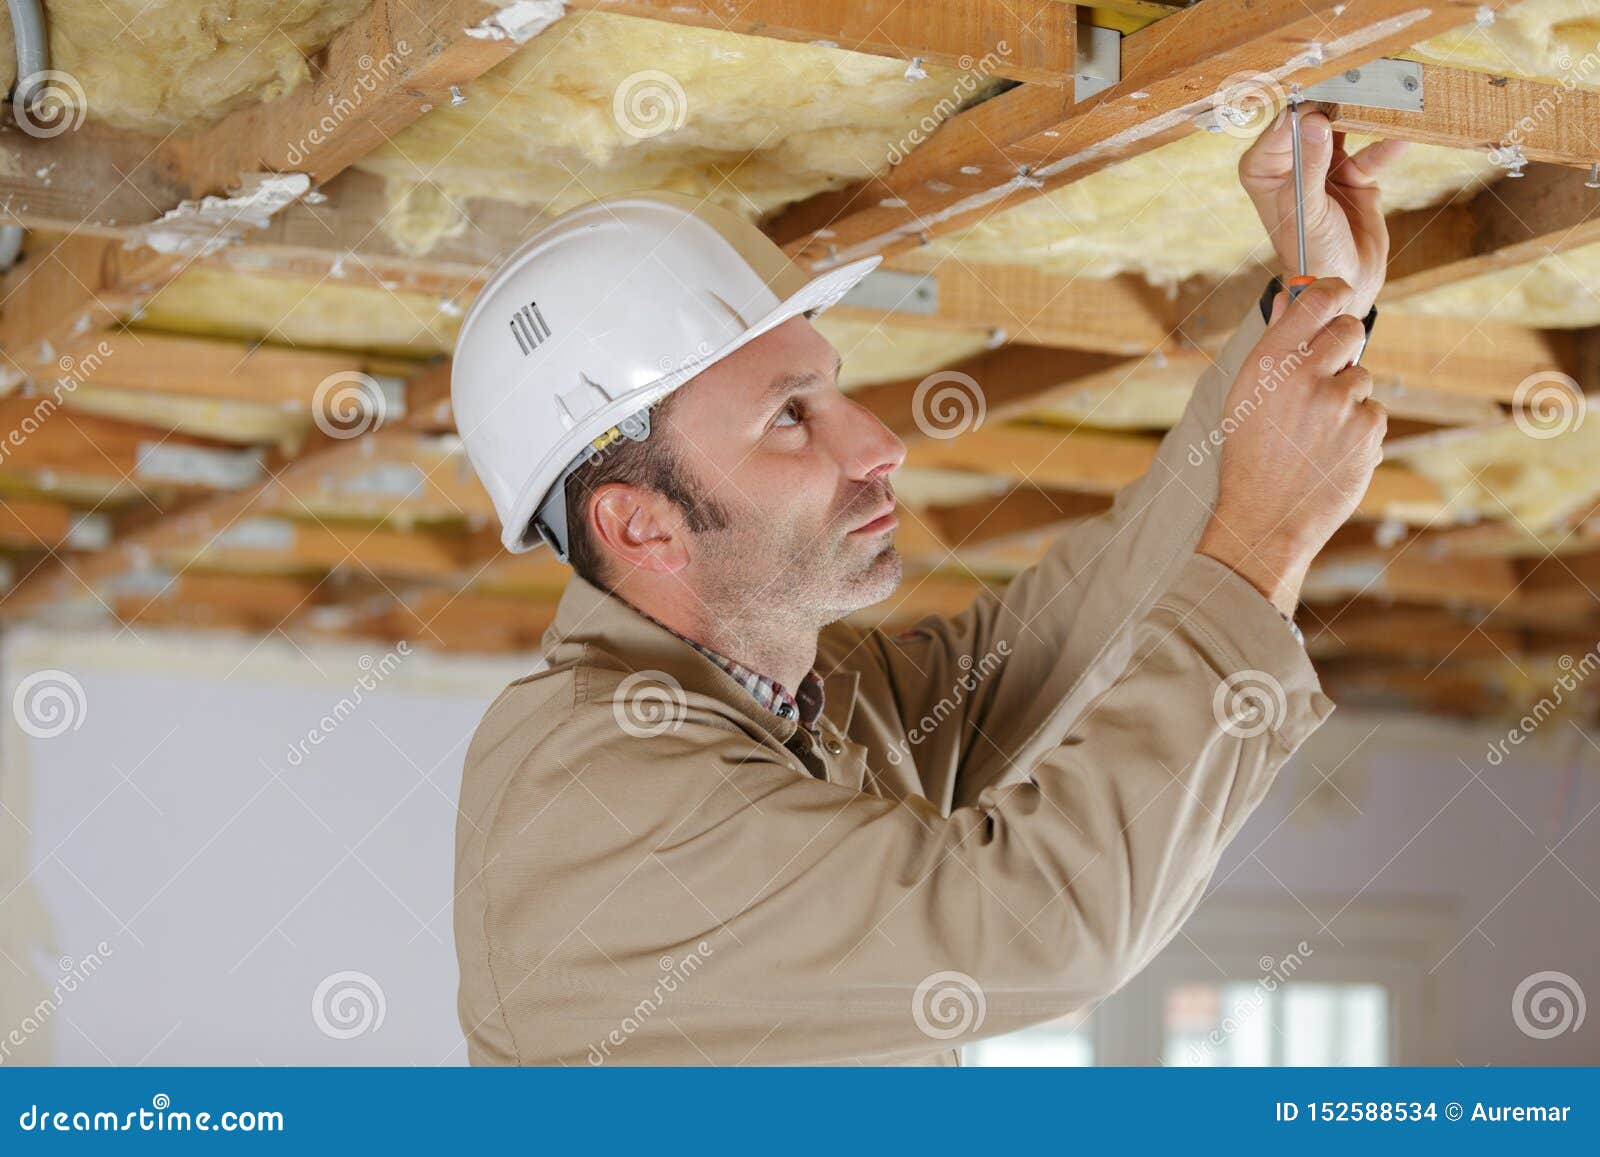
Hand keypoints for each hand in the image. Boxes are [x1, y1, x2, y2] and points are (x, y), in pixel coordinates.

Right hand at [1196, 278, 1386, 616]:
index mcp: (1270, 360)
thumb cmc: (1250, 456)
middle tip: (1325, 377)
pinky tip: (1332, 451)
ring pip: (1362, 378)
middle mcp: (1305, 374)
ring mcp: (1341, 402)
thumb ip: (1274, 344)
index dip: (1333, 292)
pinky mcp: (1368, 429)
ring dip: (1347, 399)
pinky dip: (1359, 430)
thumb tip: (1289, 297)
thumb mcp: (1246, 396)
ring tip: (1317, 433)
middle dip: (1342, 348)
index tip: (1335, 300)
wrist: (1265, 519)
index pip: (1319, 297)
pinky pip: (1373, 414)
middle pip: (1349, 330)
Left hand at [1238, 106, 1406, 317]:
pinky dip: (1386, 145)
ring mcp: (1324, 167)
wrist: (1344, 285)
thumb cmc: (1310, 254)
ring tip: (1381, 97)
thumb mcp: (1306, 209)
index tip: (1322, 104)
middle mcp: (1292, 164)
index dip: (1301, 114)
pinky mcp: (1355, 175)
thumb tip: (1315, 121)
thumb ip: (1310, 165)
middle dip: (1334, 105)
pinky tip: (1401, 136)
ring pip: (1343, 130)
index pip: (1281, 130)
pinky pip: (1372, 152)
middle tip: (1358, 84)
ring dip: (1362, 117)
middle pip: (1313, 122)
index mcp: (1264, 171)